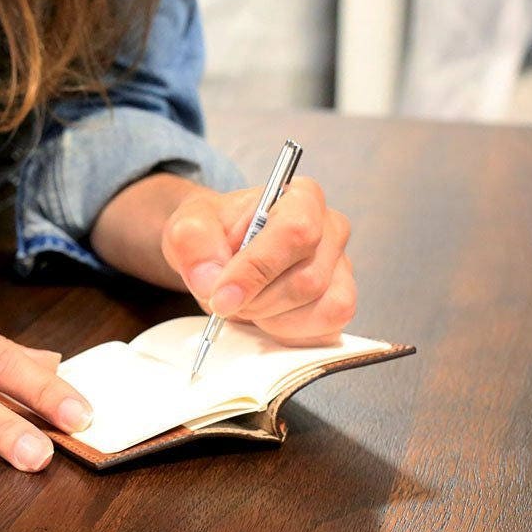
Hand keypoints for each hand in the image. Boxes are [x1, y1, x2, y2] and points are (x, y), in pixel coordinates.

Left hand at [159, 177, 355, 340]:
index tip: (221, 295)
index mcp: (301, 197)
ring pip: (321, 310)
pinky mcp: (340, 303)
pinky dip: (287, 333)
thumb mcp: (189, 225)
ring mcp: (341, 269)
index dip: (256, 270)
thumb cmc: (215, 232)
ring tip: (247, 301)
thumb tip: (212, 282)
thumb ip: (194, 244)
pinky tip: (266, 316)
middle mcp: (331, 229)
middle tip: (225, 298)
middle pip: (307, 280)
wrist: (220, 251)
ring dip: (271, 318)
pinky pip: (325, 331)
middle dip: (257, 301)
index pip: (294, 233)